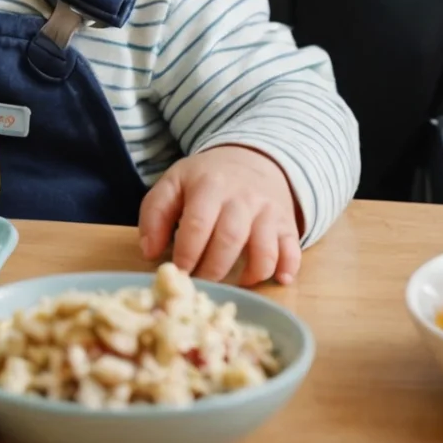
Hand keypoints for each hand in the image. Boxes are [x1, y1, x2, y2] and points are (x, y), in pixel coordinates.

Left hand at [138, 145, 302, 285]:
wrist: (254, 157)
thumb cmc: (207, 177)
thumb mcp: (174, 182)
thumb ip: (155, 213)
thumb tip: (149, 252)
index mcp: (208, 186)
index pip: (197, 224)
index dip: (186, 253)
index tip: (178, 273)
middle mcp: (242, 199)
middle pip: (230, 239)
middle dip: (214, 269)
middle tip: (202, 285)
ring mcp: (268, 211)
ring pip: (265, 248)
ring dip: (251, 273)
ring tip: (235, 285)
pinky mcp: (287, 224)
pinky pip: (293, 249)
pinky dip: (289, 267)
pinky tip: (279, 279)